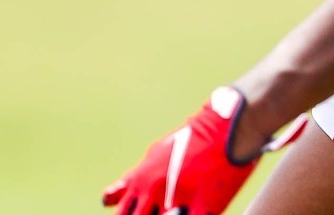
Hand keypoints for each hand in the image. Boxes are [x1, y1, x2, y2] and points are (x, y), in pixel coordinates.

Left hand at [102, 87, 303, 214]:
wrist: (227, 127)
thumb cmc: (192, 141)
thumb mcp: (154, 156)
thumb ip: (130, 181)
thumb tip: (106, 200)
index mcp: (141, 182)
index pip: (123, 214)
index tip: (141, 214)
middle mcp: (155, 192)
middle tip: (164, 211)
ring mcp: (179, 200)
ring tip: (176, 211)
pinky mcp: (206, 206)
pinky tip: (193, 213)